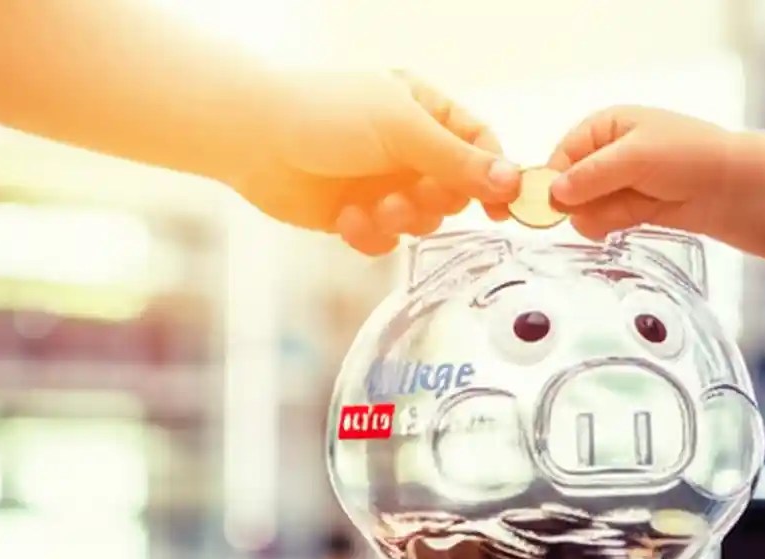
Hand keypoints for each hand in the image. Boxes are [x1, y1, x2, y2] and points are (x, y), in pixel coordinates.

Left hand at [231, 69, 519, 255]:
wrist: (254, 140)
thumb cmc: (325, 115)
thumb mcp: (401, 128)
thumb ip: (457, 159)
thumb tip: (511, 181)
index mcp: (424, 110)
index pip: (479, 146)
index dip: (493, 177)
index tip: (501, 207)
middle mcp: (408, 148)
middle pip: (456, 191)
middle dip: (437, 200)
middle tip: (413, 195)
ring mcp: (382, 183)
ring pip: (422, 220)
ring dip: (403, 219)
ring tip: (375, 208)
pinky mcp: (356, 216)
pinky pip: (386, 241)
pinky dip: (370, 235)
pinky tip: (345, 219)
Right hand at [547, 106, 735, 239]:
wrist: (737, 188)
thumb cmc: (689, 157)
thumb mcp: (634, 157)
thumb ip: (590, 176)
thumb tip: (553, 194)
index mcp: (605, 126)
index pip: (561, 155)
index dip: (554, 180)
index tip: (555, 204)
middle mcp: (608, 153)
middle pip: (568, 185)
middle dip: (580, 202)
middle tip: (605, 204)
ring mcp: (619, 183)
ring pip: (583, 208)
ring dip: (598, 216)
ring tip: (629, 210)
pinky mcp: (630, 208)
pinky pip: (601, 221)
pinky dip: (608, 226)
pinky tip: (628, 222)